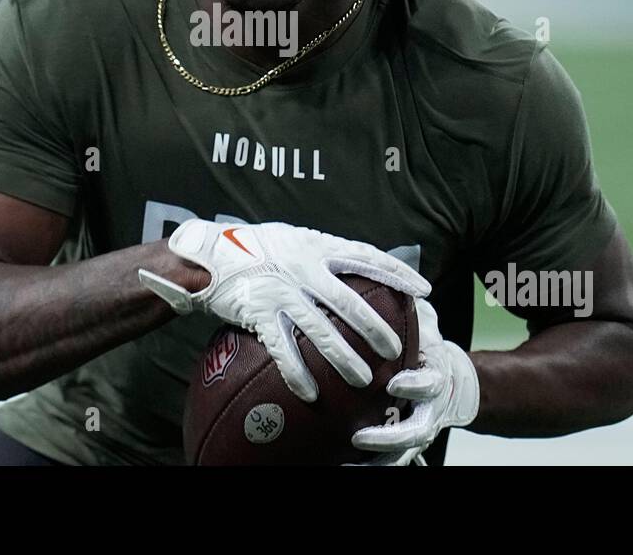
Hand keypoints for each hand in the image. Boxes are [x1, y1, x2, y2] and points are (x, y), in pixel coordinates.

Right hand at [137, 219, 430, 401]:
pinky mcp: (259, 312)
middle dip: (376, 328)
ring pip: (320, 330)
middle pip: (349, 302)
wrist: (209, 252)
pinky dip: (297, 373)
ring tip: (363, 380)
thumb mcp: (294, 238)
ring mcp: (281, 292)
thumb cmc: (254, 244)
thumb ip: (322, 252)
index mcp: (316, 247)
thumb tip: (355, 262)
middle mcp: (303, 269)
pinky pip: (281, 348)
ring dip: (344, 357)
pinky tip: (311, 394)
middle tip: (396, 350)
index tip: (423, 290)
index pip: (366, 258)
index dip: (397, 273)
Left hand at [347, 297, 479, 464]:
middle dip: (390, 437)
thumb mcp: (426, 324)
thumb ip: (410, 306)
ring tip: (347, 463)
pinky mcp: (407, 440)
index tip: (394, 384)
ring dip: (378, 461)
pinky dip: (372, 466)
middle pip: (418, 431)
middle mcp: (431, 408)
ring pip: (404, 452)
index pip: (431, 383)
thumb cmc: (429, 346)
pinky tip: (343, 466)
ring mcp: (420, 428)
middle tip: (359, 437)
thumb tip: (393, 280)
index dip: (415, 385)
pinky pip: (392, 459)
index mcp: (435, 375)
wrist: (454, 380)